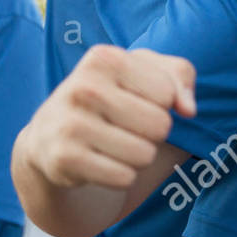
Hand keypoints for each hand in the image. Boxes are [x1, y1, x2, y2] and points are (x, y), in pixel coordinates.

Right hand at [22, 45, 195, 189]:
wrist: (49, 135)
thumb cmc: (110, 98)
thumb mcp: (144, 73)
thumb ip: (180, 76)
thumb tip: (188, 110)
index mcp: (104, 58)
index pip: (167, 93)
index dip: (160, 104)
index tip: (135, 101)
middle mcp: (83, 86)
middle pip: (159, 125)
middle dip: (151, 134)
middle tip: (126, 128)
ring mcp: (70, 123)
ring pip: (144, 155)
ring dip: (138, 157)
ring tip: (114, 145)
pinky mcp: (65, 159)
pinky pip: (124, 178)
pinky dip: (121, 176)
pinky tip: (100, 163)